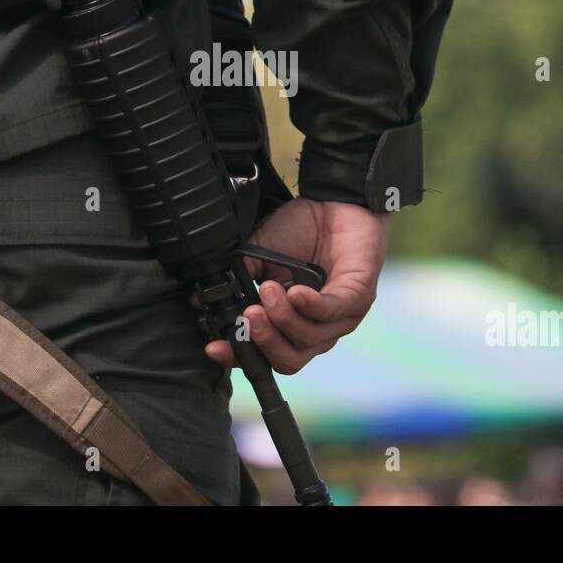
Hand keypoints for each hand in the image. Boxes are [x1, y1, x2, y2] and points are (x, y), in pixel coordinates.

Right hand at [205, 198, 389, 373]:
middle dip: (264, 341)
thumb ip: (237, 278)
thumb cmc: (301, 232)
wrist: (335, 202)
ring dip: (283, 317)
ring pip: (308, 338)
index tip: (215, 347)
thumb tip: (203, 298)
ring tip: (267, 289)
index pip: (264, 355)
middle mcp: (315, 329)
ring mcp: (339, 318)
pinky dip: (310, 305)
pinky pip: (332, 312)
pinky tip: (295, 292)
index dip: (239, 357)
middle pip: (288, 359)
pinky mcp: (358, 298)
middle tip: (249, 315)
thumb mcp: (261, 255)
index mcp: (290, 325)